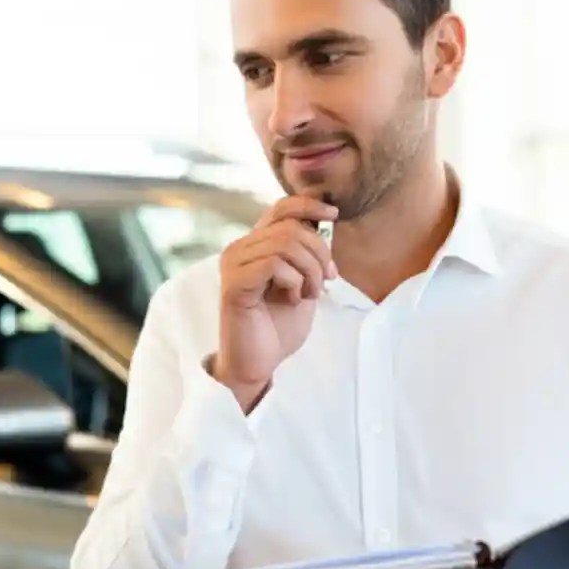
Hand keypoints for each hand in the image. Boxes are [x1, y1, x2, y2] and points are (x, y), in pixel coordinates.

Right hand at [211, 195, 338, 411]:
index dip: (309, 204)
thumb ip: (308, 254)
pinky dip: (294, 281)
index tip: (334, 214)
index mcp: (255, 245)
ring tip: (309, 294)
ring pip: (286, 243)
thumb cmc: (278, 326)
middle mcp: (240, 248)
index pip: (281, 207)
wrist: (258, 363)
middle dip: (320, 253)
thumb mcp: (303, 282)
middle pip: (291, 227)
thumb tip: (325, 222)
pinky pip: (275, 264)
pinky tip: (292, 299)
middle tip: (325, 282)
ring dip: (309, 270)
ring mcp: (234, 264)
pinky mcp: (234, 283)